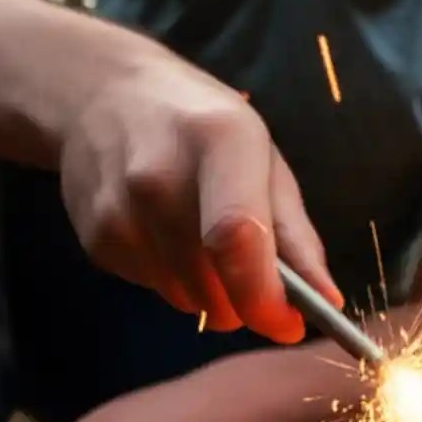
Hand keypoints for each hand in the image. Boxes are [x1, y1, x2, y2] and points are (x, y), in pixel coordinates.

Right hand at [58, 56, 342, 342]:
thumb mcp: (261, 156)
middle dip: (245, 301)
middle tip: (254, 275)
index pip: (236, 236)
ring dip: (208, 290)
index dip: (265, 296)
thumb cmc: (200, 127)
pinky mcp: (95, 239)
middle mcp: (159, 176)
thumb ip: (294, 233)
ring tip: (201, 234)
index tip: (289, 325)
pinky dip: (172, 278)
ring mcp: (118, 210)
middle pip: (212, 282)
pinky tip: (164, 232)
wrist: (101, 96)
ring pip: (185, 298)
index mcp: (219, 140)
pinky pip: (153, 289)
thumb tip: (327, 301)